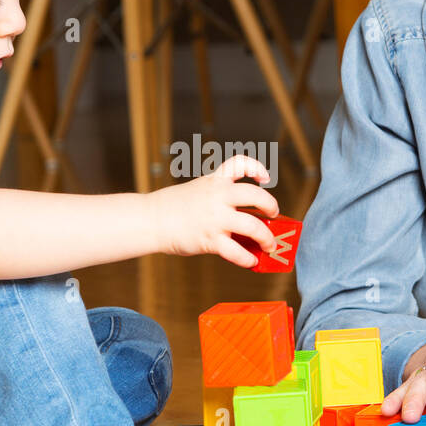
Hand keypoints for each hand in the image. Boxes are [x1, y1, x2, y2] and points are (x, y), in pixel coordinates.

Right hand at [147, 154, 281, 267]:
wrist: (152, 220)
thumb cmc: (174, 208)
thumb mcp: (198, 191)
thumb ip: (219, 198)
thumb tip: (246, 220)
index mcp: (215, 181)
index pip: (240, 164)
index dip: (256, 168)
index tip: (264, 178)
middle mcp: (218, 197)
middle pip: (256, 195)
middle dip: (270, 205)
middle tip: (273, 214)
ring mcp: (215, 218)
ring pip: (253, 226)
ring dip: (266, 238)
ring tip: (269, 244)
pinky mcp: (210, 239)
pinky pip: (237, 252)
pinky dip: (248, 259)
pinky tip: (251, 261)